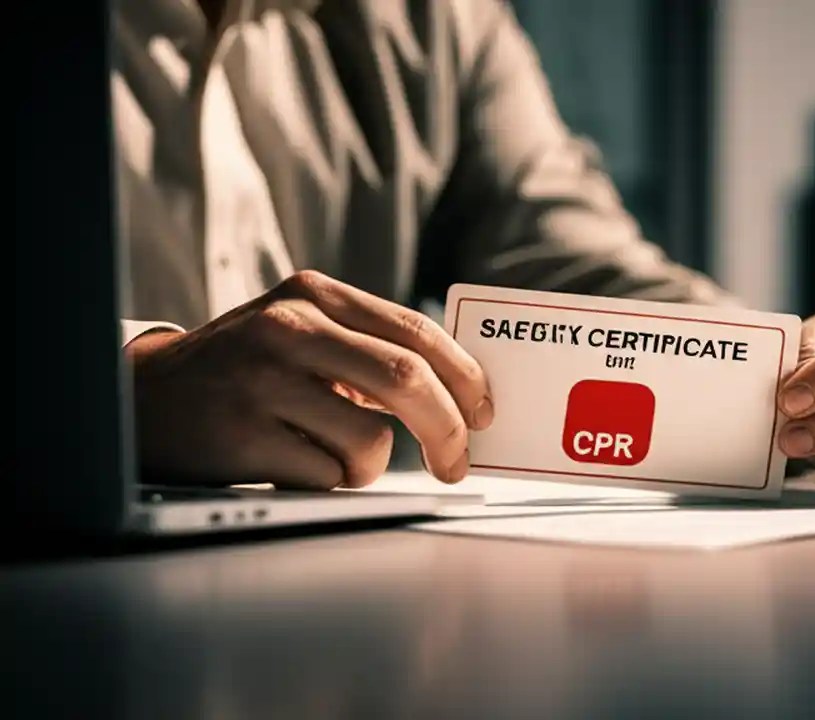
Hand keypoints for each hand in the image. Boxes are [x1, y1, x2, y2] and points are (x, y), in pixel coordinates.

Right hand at [127, 270, 491, 488]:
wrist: (142, 399)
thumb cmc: (244, 371)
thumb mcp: (299, 331)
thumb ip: (368, 348)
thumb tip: (462, 396)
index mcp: (312, 294)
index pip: (414, 333)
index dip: (465, 377)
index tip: (485, 414)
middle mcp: (287, 327)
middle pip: (408, 380)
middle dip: (448, 430)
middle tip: (456, 463)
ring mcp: (261, 380)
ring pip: (370, 441)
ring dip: (366, 465)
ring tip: (324, 452)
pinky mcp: (241, 436)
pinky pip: (327, 477)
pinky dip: (324, 482)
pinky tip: (286, 462)